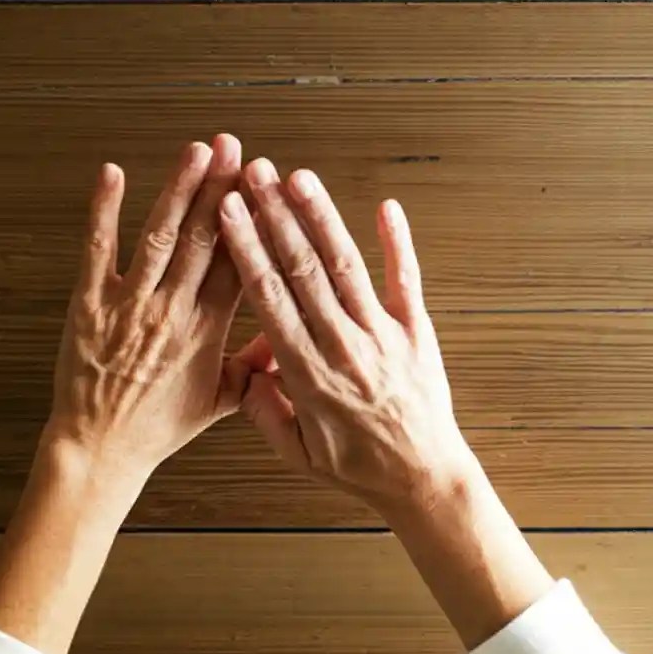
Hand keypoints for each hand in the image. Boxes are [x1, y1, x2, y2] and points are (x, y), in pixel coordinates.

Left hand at [46, 134, 258, 473]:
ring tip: (198, 150)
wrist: (99, 447)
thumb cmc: (157, 426)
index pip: (240, 265)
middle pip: (206, 239)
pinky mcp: (88, 305)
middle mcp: (172, 313)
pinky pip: (98, 250)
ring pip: (161, 237)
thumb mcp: (218, 402)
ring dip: (179, 189)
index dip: (254, 222)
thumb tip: (286, 339)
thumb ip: (254, 366)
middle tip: (236, 148)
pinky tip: (114, 174)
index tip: (268, 188)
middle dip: (222, 188)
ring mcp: (129, 306)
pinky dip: (104, 210)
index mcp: (207, 332)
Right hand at [218, 158, 476, 514]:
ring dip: (322, 218)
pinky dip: (399, 242)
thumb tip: (244, 372)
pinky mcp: (416, 332)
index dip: (248, 249)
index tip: (229, 211)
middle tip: (255, 174)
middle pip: (304, 270)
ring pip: (347, 267)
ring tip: (300, 178)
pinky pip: (407, 280)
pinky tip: (388, 207)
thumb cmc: (357, 467)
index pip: (271, 299)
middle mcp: (344, 347)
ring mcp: (384, 336)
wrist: (423, 479)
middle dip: (276, 217)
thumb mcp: (297, 453)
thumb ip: (264, 412)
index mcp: (308, 375)